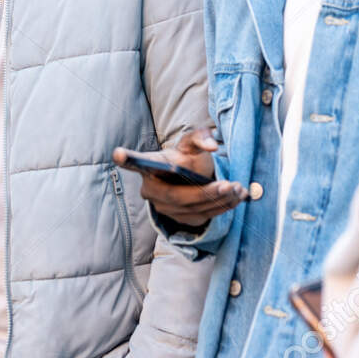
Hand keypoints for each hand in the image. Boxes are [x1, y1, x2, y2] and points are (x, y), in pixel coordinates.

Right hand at [118, 128, 245, 228]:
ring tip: (240, 190)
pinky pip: (200, 218)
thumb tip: (212, 146)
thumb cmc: (186, 157)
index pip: (135, 162)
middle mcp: (150, 189)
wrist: (187, 178)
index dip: (127, 159)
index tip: (119, 154)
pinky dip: (220, 209)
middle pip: (177, 197)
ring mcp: (161, 208)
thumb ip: (201, 138)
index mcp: (150, 165)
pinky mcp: (177, 219)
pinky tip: (234, 199)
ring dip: (220, 202)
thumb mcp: (192, 143)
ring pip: (192, 210)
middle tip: (231, 185)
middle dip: (207, 193)